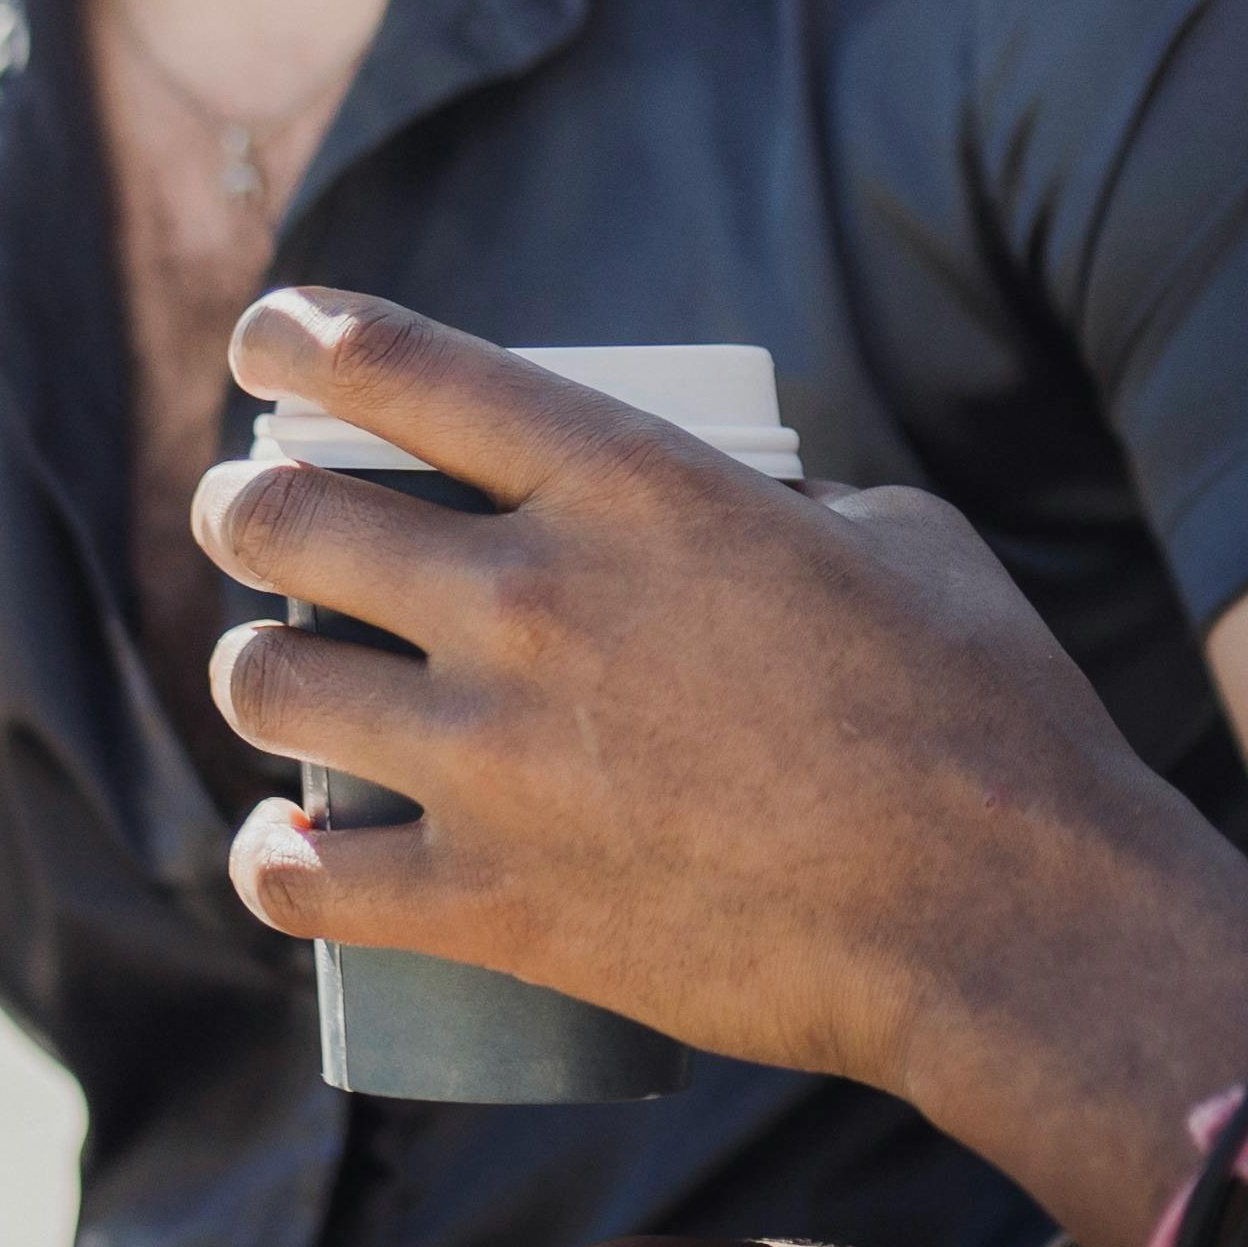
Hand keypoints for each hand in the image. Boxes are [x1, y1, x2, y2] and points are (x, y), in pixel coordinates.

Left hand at [190, 291, 1247, 1142]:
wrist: (1002, 911)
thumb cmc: (984, 711)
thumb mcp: (900, 536)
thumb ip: (796, 500)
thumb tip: (765, 505)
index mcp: (632, 483)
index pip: (400, 368)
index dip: (299, 335)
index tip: (267, 339)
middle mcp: (534, 601)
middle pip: (292, 518)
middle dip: (245, 505)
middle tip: (255, 516)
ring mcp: (499, 760)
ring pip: (267, 684)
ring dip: (254, 667)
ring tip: (276, 674)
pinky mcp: (496, 905)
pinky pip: (300, 881)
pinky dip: (271, 861)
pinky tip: (280, 844)